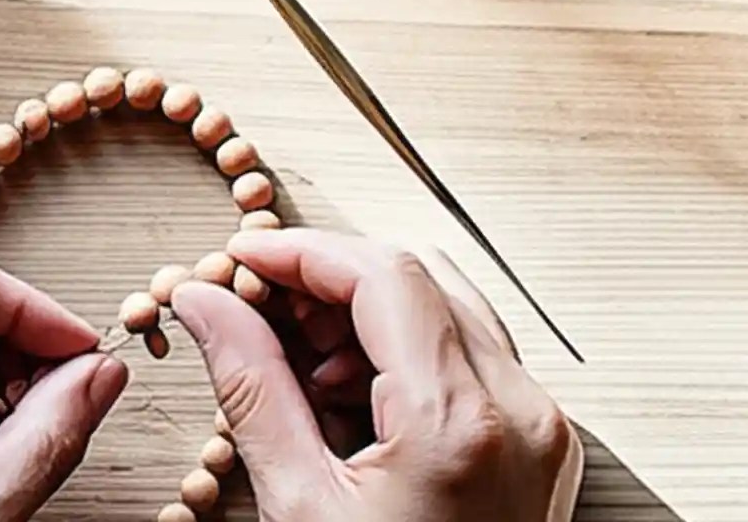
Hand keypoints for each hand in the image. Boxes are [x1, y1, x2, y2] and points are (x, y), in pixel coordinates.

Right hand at [171, 229, 582, 521]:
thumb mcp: (299, 506)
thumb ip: (252, 388)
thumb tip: (210, 308)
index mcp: (459, 423)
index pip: (380, 276)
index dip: (300, 251)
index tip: (244, 256)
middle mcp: (519, 412)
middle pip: (416, 279)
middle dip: (327, 279)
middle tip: (259, 304)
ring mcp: (538, 428)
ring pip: (447, 308)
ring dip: (365, 313)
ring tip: (301, 360)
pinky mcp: (536, 444)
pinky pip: (469, 355)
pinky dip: (403, 351)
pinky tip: (351, 392)